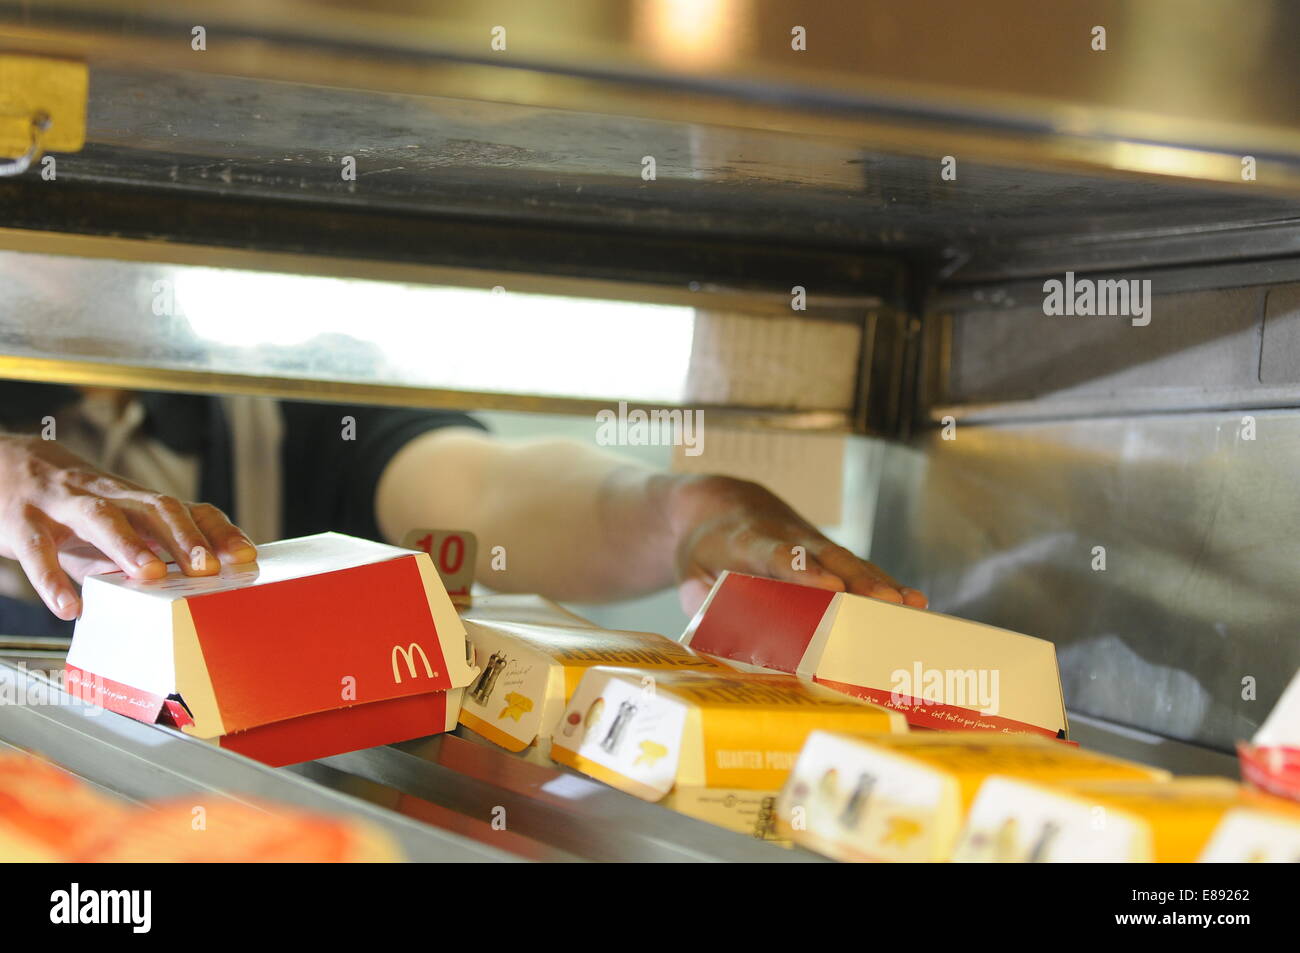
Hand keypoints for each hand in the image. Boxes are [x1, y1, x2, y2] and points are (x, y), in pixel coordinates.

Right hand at [0, 435, 256, 619]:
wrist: (1, 464)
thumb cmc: (68, 504)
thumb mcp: (111, 523)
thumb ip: (141, 552)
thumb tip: (185, 593)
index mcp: (134, 499)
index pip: (186, 508)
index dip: (218, 531)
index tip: (246, 556)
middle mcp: (106, 495)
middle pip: (154, 507)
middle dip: (185, 537)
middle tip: (207, 568)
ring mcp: (63, 503)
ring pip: (101, 516)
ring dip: (129, 544)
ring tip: (151, 574)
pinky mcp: (22, 519)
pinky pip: (37, 549)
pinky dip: (53, 579)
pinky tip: (69, 607)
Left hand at [666, 475, 926, 615]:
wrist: (722, 504)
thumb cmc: (705, 546)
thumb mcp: (689, 571)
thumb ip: (701, 601)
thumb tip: (720, 634)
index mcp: (747, 540)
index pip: (776, 552)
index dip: (802, 569)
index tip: (829, 586)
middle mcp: (788, 536)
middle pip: (827, 558)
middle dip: (859, 580)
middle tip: (888, 602)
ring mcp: (813, 544)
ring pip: (850, 562)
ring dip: (881, 584)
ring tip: (912, 606)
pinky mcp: (828, 554)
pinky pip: (859, 570)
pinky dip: (885, 585)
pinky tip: (915, 603)